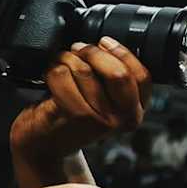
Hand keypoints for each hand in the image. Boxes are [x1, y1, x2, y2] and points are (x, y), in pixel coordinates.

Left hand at [9, 39, 150, 156]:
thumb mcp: (107, 104)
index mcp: (135, 112)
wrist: (44, 145)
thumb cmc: (73, 119)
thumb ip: (116, 82)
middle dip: (94, 53)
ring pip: (85, 70)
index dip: (123, 53)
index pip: (142, 77)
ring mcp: (98, 119)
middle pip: (117, 73)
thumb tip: (108, 46)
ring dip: (68, 57)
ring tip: (61, 60)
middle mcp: (121, 119)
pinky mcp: (72, 116)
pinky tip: (51, 72)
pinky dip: (53, 67)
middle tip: (79, 49)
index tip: (105, 42)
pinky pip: (62, 76)